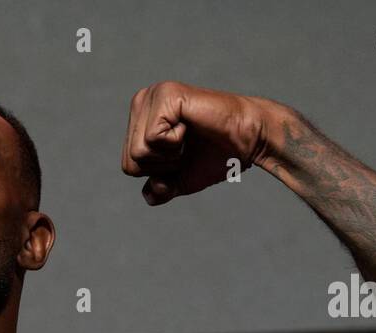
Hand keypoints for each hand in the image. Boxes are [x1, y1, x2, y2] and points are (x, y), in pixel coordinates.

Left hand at [121, 82, 283, 205]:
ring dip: (170, 155)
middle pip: (131, 160)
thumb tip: (149, 195)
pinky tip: (190, 126)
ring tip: (189, 136)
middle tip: (187, 146)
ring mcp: (153, 95)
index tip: (183, 154)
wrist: (247, 141)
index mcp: (140, 118)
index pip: (128, 166)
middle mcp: (142, 100)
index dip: (158, 172)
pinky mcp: (166, 95)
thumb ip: (160, 188)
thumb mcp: (181, 178)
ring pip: (139, 151)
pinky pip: (152, 139)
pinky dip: (174, 143)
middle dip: (162, 165)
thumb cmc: (217, 155)